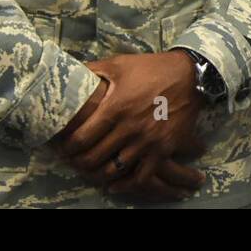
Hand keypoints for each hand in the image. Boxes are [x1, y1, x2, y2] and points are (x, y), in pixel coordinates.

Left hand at [50, 52, 206, 199]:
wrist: (189, 76)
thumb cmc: (150, 68)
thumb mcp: (119, 64)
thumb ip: (93, 70)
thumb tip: (68, 73)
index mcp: (115, 107)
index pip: (81, 137)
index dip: (67, 147)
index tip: (61, 148)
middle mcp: (130, 127)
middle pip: (94, 157)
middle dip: (78, 163)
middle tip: (71, 161)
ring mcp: (147, 141)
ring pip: (114, 170)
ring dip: (97, 175)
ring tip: (89, 172)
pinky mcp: (163, 149)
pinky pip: (141, 177)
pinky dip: (125, 186)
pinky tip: (114, 186)